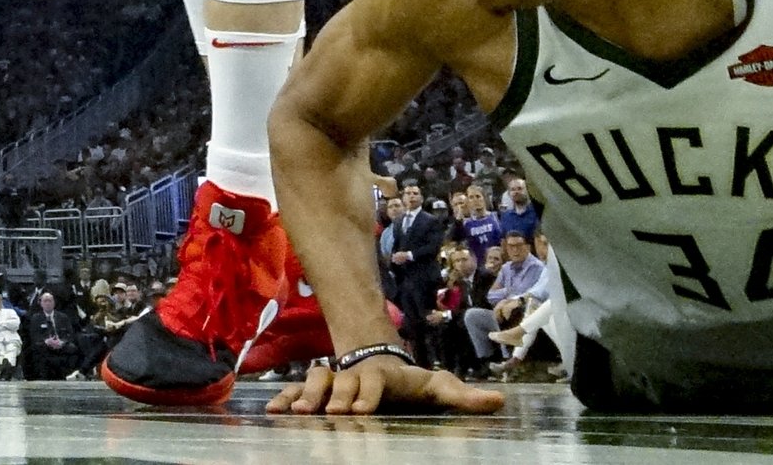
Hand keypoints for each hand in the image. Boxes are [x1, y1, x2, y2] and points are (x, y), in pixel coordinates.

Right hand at [270, 352, 504, 416]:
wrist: (378, 360)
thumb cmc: (411, 384)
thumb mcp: (439, 387)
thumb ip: (464, 395)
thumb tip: (500, 400)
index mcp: (384, 376)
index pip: (375, 381)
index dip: (367, 393)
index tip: (361, 409)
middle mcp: (355, 374)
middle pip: (342, 381)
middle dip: (334, 395)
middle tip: (330, 411)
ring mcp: (334, 380)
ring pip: (316, 382)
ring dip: (306, 395)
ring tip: (298, 412)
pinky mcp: (318, 390)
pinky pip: (298, 392)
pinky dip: (285, 398)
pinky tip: (272, 411)